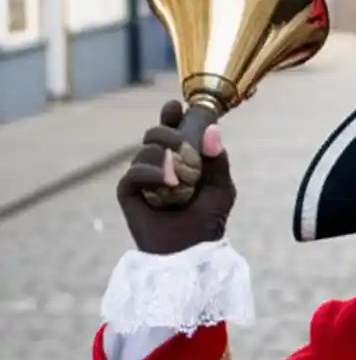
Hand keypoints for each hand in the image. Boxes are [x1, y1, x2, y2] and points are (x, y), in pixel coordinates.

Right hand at [117, 100, 235, 254]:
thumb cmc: (208, 220)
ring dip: (163, 157)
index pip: (170, 127)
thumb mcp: (221, 187)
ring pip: (145, 150)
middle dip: (168, 132)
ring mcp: (143, 178)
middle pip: (154, 133)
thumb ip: (218, 159)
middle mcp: (159, 165)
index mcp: (180, 159)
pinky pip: (134, 173)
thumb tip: (214, 130)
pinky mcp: (130, 193)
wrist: (192, 252)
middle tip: (183, 145)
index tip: (175, 107)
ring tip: (180, 178)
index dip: (170, 114)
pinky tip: (168, 183)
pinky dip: (151, 174)